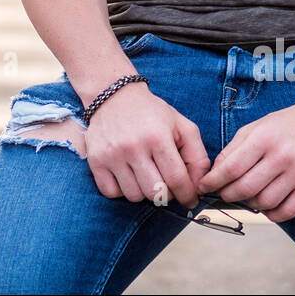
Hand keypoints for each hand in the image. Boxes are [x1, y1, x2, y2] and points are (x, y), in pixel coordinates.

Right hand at [83, 84, 210, 209]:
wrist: (114, 95)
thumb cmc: (152, 113)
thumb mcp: (182, 126)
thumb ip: (198, 156)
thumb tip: (198, 187)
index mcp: (158, 137)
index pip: (176, 179)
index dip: (187, 195)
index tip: (190, 200)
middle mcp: (133, 147)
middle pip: (155, 193)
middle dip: (166, 194)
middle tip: (167, 184)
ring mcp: (112, 155)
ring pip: (134, 196)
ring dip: (144, 192)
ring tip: (146, 175)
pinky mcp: (96, 160)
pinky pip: (112, 193)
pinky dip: (122, 190)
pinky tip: (127, 175)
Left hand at [196, 94, 294, 222]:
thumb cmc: (284, 126)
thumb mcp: (254, 128)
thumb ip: (233, 150)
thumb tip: (214, 175)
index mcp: (263, 139)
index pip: (231, 168)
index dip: (213, 181)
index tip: (204, 186)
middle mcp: (282, 156)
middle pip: (246, 188)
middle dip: (228, 195)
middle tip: (224, 193)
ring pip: (265, 202)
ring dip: (250, 204)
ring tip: (248, 196)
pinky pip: (287, 212)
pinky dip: (272, 214)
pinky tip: (266, 206)